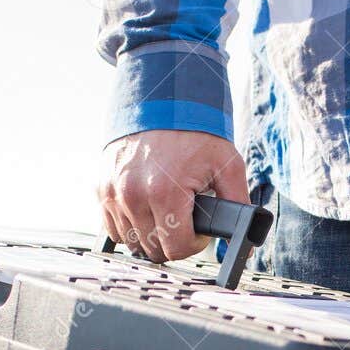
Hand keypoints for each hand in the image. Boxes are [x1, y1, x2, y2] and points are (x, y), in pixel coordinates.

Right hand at [98, 129, 248, 262]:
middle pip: (154, 249)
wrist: (163, 100)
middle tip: (185, 217)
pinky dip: (130, 224)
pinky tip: (146, 209)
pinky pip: (113, 227)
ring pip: (132, 241)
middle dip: (173, 238)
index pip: (176, 248)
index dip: (194, 243)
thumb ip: (239, 207)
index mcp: (164, 194)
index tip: (198, 228)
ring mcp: (113, 192)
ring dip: (151, 233)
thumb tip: (248, 243)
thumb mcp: (228, 166)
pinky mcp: (102, 188)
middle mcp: (133, 196)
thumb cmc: (196, 132)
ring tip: (167, 210)